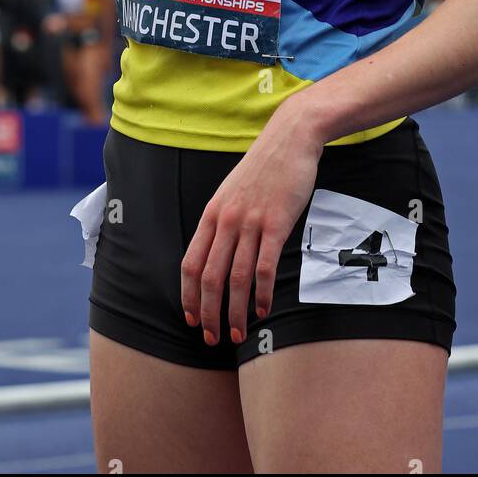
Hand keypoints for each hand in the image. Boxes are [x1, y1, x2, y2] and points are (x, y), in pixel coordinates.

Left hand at [181, 109, 323, 345]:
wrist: (289, 139)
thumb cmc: (264, 168)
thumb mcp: (232, 192)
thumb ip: (223, 220)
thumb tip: (218, 252)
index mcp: (211, 214)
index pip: (190, 263)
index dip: (188, 295)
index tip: (190, 318)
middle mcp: (226, 221)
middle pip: (209, 277)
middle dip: (208, 313)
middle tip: (212, 338)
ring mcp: (250, 222)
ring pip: (235, 278)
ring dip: (235, 311)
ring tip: (238, 333)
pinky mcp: (276, 223)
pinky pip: (264, 267)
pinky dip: (262, 293)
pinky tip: (264, 310)